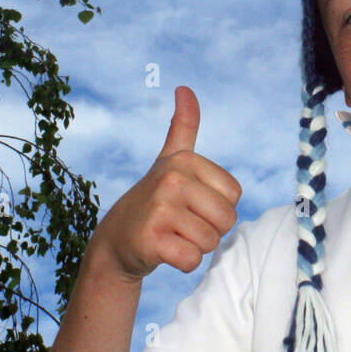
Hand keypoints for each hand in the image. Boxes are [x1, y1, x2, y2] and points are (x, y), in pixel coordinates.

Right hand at [91, 86, 241, 278]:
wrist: (115, 241)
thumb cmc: (154, 200)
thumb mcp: (169, 160)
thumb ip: (183, 126)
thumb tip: (185, 88)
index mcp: (184, 160)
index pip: (234, 195)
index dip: (218, 207)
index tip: (190, 204)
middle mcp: (172, 179)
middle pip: (226, 219)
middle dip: (210, 230)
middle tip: (181, 225)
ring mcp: (160, 209)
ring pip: (210, 241)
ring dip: (195, 247)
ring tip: (171, 236)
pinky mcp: (152, 239)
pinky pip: (192, 259)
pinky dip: (183, 263)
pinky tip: (163, 251)